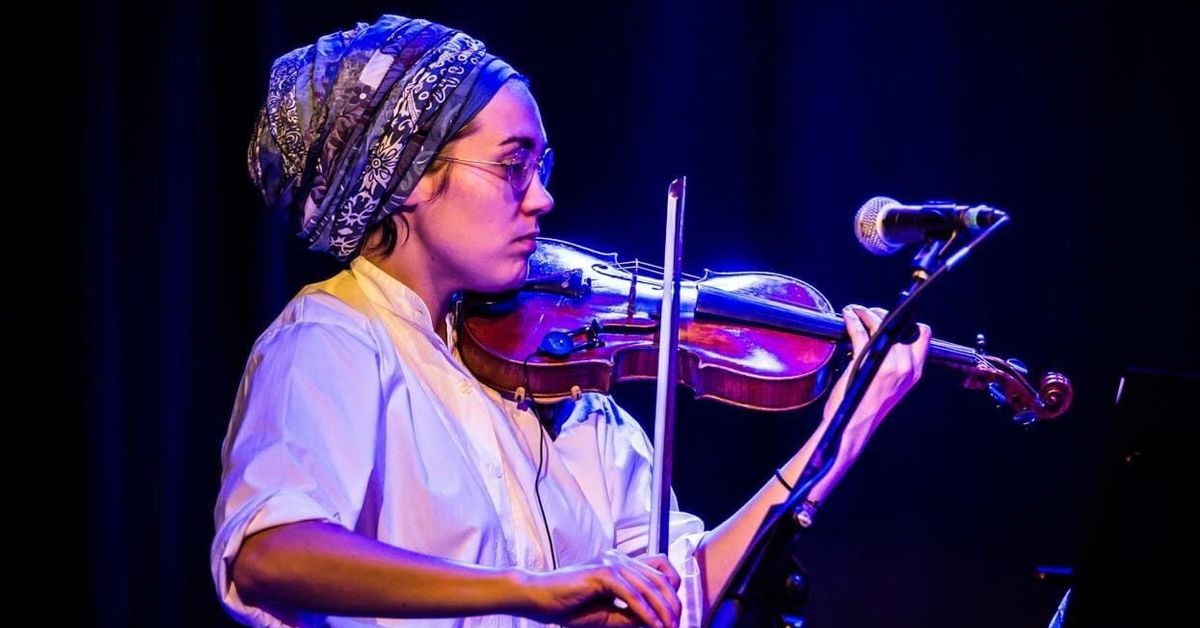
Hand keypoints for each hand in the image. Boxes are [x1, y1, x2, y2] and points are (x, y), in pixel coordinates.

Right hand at [517, 550, 681, 626]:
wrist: (538, 599)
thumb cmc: (569, 607)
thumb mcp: (608, 614)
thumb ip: (631, 614)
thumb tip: (656, 622)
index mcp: (621, 564)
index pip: (659, 571)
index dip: (672, 592)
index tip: (674, 616)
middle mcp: (619, 558)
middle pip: (660, 578)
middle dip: (672, 605)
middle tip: (677, 625)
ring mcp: (611, 563)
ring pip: (649, 586)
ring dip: (663, 611)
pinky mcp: (602, 572)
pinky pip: (631, 594)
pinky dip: (645, 612)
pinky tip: (653, 625)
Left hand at [824, 305, 931, 435]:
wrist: (852, 426)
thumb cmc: (865, 408)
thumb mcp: (892, 388)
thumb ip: (895, 366)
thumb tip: (887, 343)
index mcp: (914, 373)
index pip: (923, 336)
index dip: (908, 324)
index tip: (892, 319)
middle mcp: (906, 366)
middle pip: (900, 326)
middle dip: (883, 314)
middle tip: (868, 313)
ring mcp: (888, 363)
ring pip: (880, 324)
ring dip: (866, 313)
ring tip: (856, 311)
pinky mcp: (868, 361)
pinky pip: (860, 331)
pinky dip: (853, 320)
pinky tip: (848, 316)